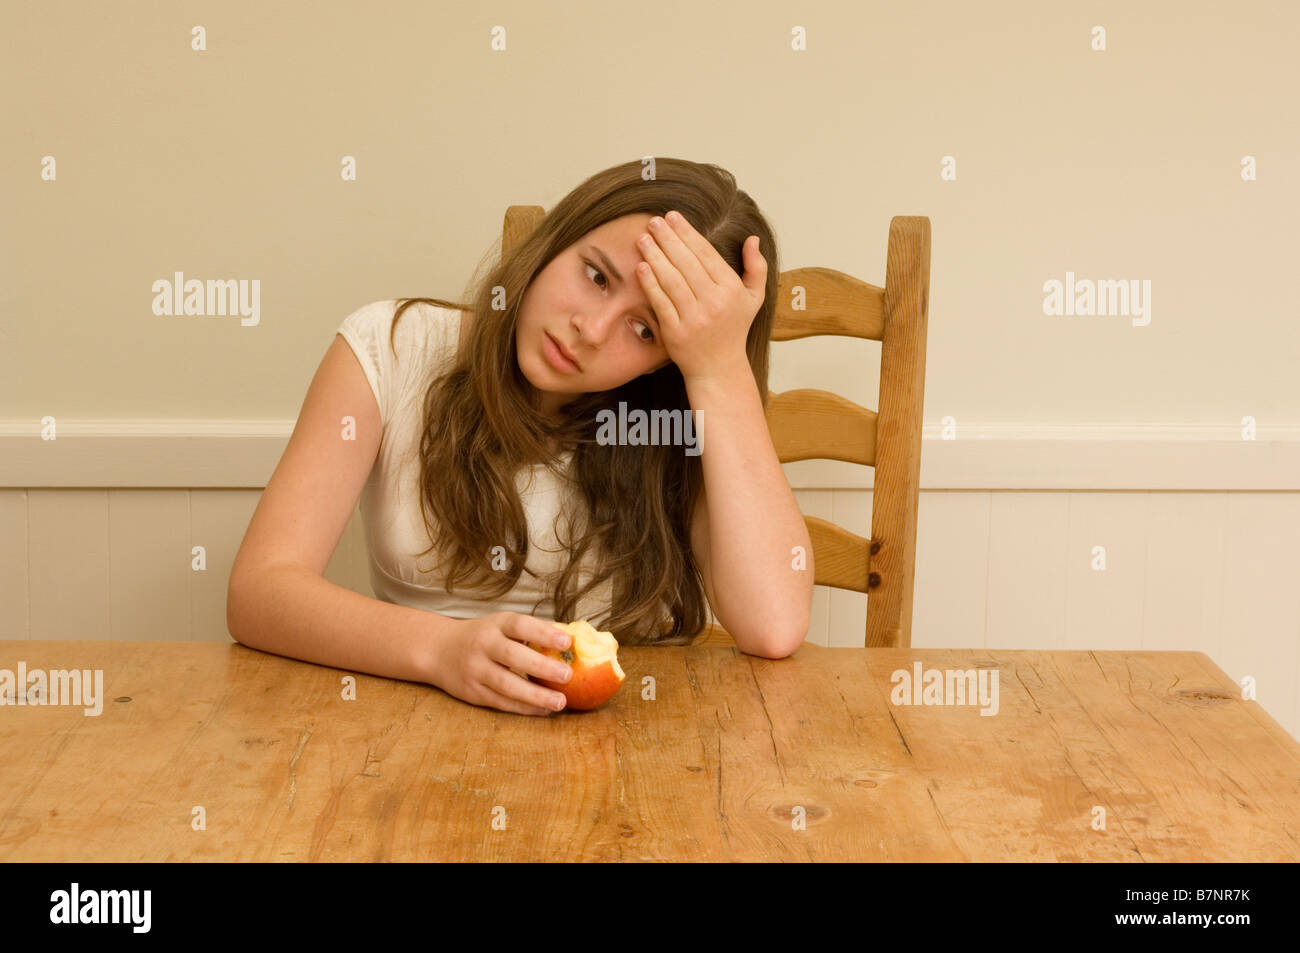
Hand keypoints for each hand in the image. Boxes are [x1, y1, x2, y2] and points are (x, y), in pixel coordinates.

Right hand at [429, 612, 573, 715]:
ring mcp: (475, 670)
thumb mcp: (503, 625)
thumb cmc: (485, 637)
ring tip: (560, 703)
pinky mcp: (472, 692)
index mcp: (496, 625)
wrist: (439, 650)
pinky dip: (523, 708)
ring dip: (535, 696)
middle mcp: (483, 645)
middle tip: (567, 676)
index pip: (520, 625)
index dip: (544, 633)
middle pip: (512, 656)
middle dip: (541, 666)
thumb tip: (577, 638)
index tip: (568, 641)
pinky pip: (501, 702)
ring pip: (506, 685)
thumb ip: (534, 631)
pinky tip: (543, 710)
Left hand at [635, 210, 766, 384]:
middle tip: (652, 222)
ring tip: (643, 239)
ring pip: (672, 280)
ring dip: (655, 257)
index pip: (706, 254)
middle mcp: (715, 303)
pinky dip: (650, 284)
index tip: (672, 217)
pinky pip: (661, 303)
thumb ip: (756, 268)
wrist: (719, 369)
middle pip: (686, 263)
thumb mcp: (754, 299)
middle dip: (668, 239)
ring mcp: (695, 319)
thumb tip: (752, 239)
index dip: (687, 233)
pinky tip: (641, 267)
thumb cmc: (734, 329)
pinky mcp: (676, 333)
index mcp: (732, 290)